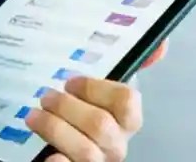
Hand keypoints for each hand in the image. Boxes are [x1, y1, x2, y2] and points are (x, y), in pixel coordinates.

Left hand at [26, 39, 166, 161]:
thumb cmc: (80, 115)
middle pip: (101, 125)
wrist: (60, 149)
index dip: (95, 89)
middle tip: (45, 97)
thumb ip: (120, 64)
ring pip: (86, 151)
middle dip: (67, 107)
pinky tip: (47, 154)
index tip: (70, 82)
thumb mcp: (96, 91)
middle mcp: (117, 144)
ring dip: (55, 129)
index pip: (127, 101)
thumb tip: (161, 44)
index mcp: (126, 120)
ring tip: (33, 116)